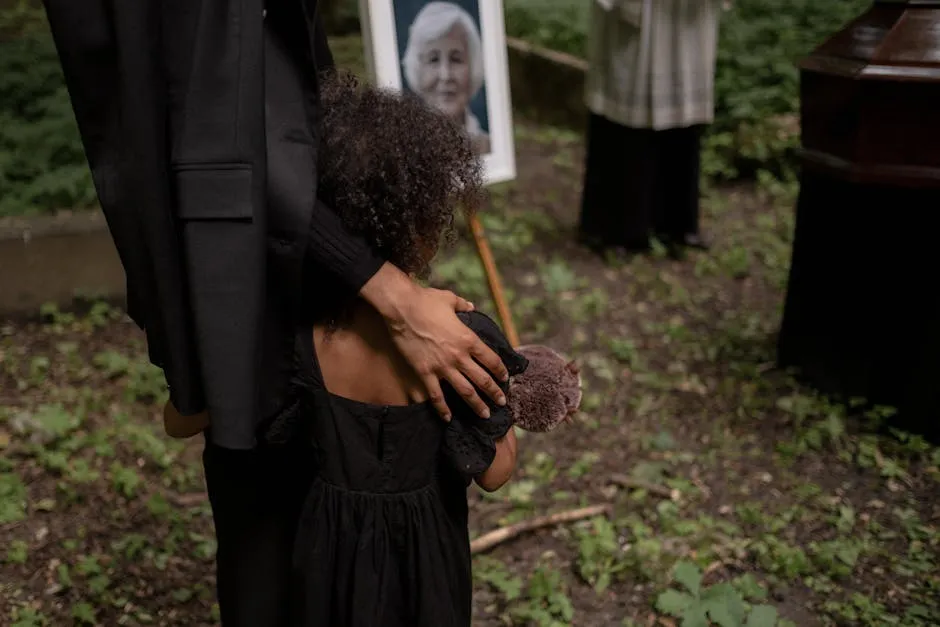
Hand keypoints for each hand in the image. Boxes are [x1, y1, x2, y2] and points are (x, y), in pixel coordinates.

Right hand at [360, 264, 508, 419]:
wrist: (402, 308)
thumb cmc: (426, 301)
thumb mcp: (449, 299)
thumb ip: (463, 305)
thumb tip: (470, 306)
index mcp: (468, 339)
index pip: (491, 359)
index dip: (501, 370)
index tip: (505, 378)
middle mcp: (459, 356)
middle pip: (482, 379)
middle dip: (494, 393)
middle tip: (502, 403)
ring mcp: (442, 367)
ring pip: (465, 391)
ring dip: (477, 404)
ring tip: (485, 415)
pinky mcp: (425, 373)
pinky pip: (436, 396)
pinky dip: (442, 409)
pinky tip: (447, 418)